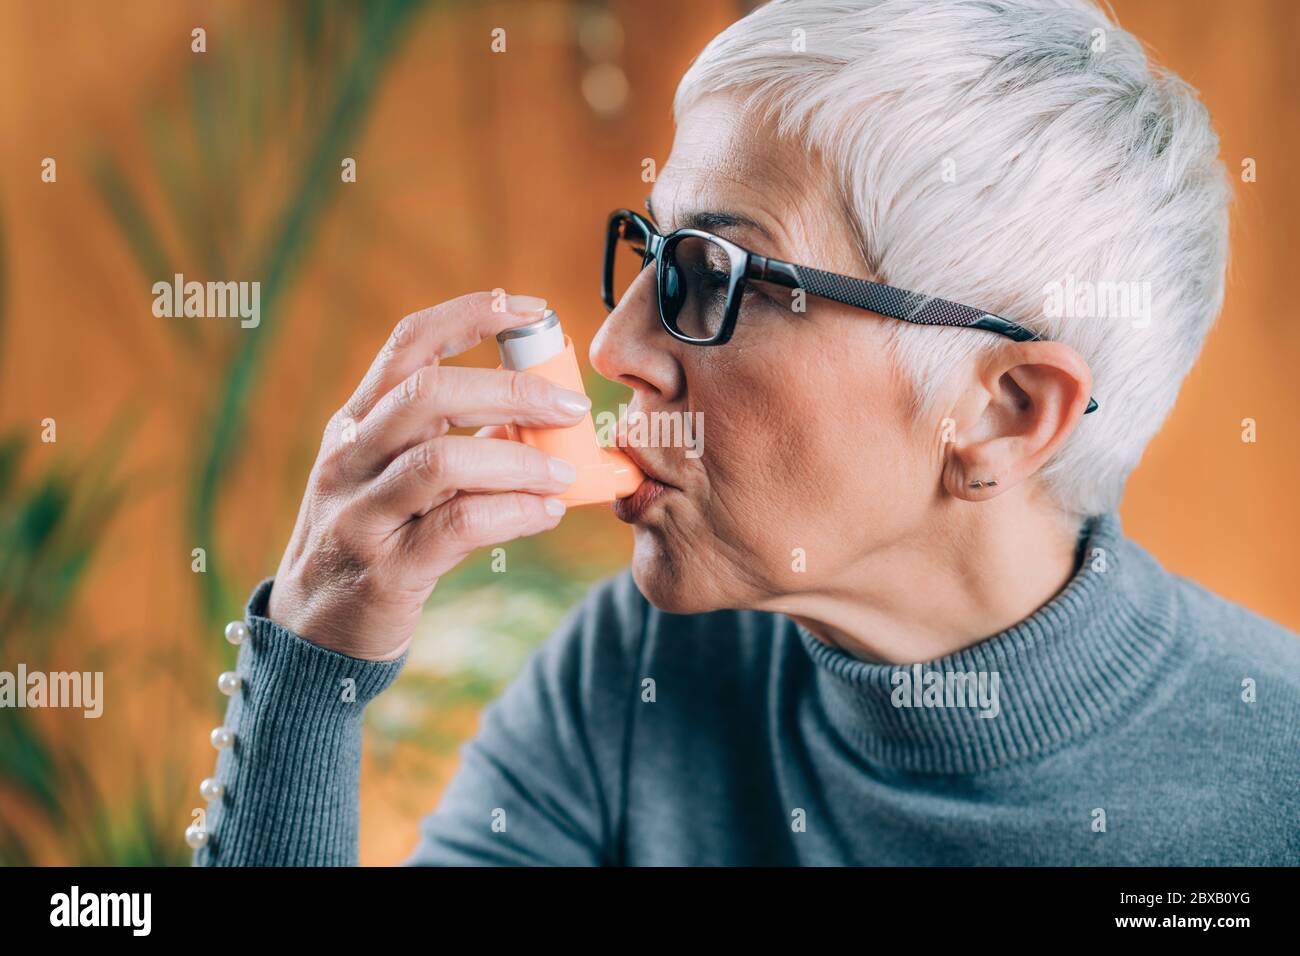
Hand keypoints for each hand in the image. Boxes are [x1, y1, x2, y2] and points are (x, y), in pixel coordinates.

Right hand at [266, 293, 588, 660]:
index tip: (531, 309)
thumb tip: (540, 420)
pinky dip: (513, 513)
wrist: (314, 631)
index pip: (409, 343)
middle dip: (512, 391)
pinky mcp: (384, 569)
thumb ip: (459, 445)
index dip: (470, 315)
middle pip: (429, 394)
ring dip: (519, 462)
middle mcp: (349, 457)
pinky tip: (545, 513)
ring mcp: (360, 513)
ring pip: (442, 461)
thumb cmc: (372, 540)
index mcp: (355, 422)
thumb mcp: (397, 480)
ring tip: (565, 474)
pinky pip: (457, 527)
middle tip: (571, 406)